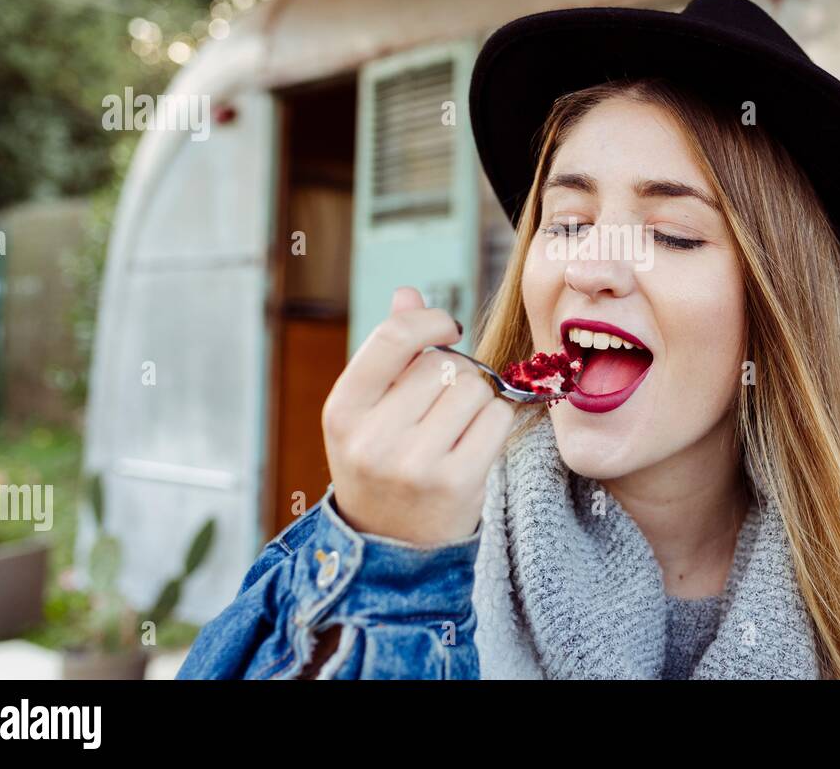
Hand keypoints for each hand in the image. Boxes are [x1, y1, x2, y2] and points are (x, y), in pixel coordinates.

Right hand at [321, 286, 514, 544]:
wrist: (391, 546)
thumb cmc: (382, 462)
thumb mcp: (367, 411)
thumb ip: (388, 352)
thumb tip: (407, 294)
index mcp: (342, 411)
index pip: (392, 337)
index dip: (429, 320)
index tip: (447, 327)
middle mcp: (372, 439)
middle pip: (443, 364)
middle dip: (456, 373)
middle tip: (446, 403)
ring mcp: (414, 464)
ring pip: (475, 389)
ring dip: (478, 399)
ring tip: (457, 427)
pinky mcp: (456, 483)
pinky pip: (498, 419)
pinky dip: (496, 423)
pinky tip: (476, 443)